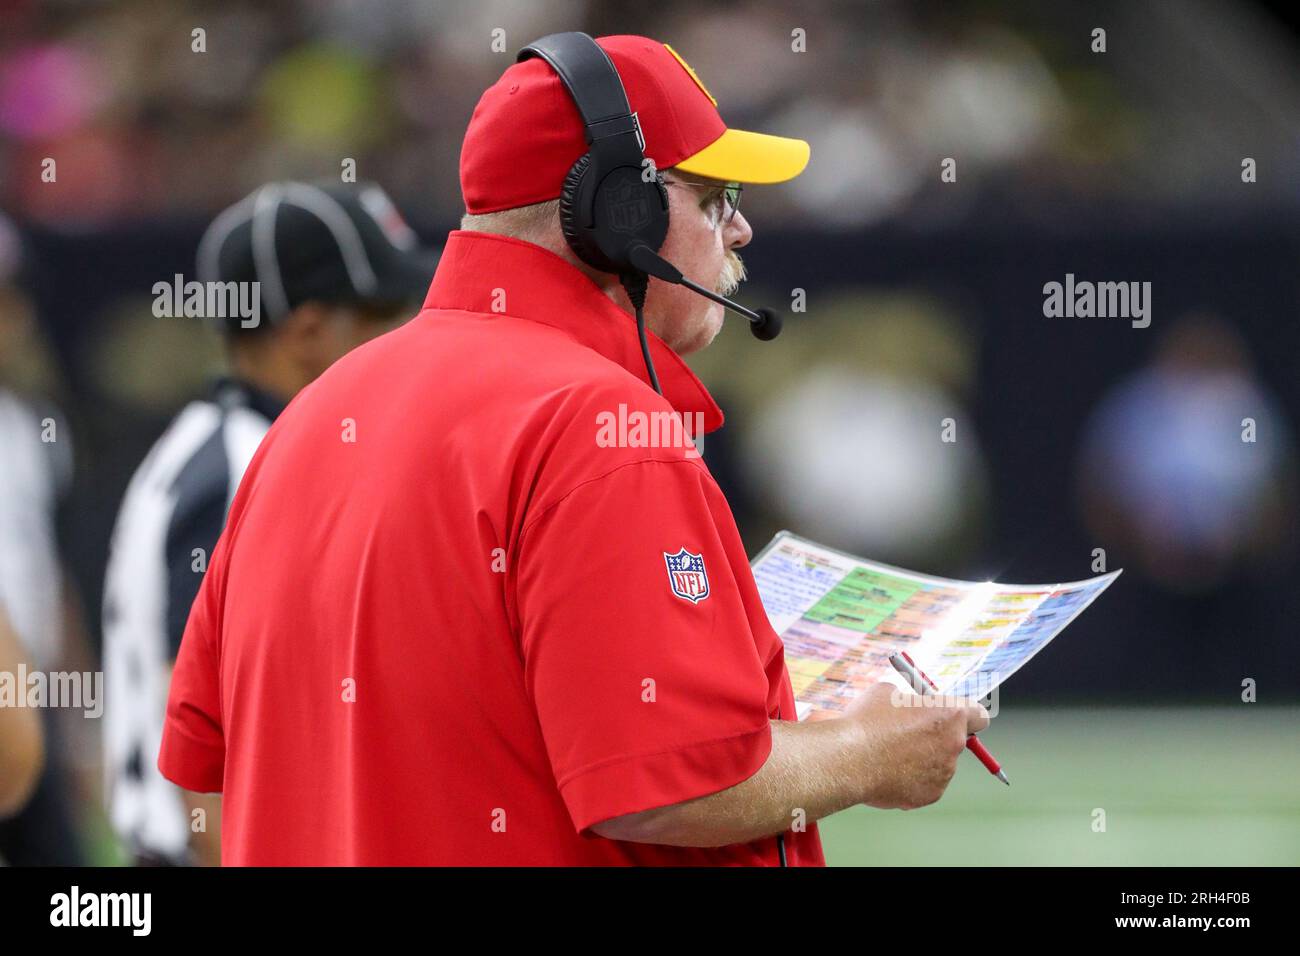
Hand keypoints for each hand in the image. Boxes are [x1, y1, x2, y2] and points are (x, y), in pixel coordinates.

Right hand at [842, 682, 988, 809]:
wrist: (848, 759)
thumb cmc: (866, 721)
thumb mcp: (886, 692)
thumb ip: (907, 699)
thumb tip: (907, 704)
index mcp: (949, 714)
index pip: (979, 715)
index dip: (965, 715)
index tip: (950, 716)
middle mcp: (953, 745)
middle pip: (956, 740)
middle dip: (936, 737)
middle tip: (910, 734)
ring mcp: (944, 774)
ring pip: (939, 764)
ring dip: (922, 758)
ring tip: (889, 753)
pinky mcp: (930, 795)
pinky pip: (925, 784)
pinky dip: (911, 779)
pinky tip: (888, 771)